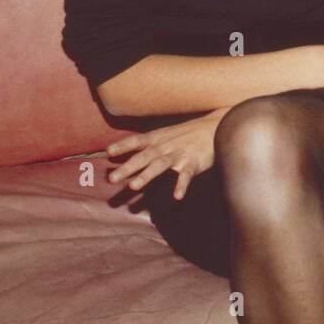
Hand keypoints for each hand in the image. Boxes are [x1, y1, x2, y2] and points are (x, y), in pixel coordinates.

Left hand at [105, 106, 228, 199]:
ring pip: (160, 165)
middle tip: (111, 179)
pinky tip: (176, 197)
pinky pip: (186, 176)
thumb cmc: (187, 133)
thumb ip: (147, 144)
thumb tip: (123, 151)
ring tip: (134, 186)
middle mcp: (166, 146)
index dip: (122, 146)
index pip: (137, 141)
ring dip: (146, 175)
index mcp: (158, 138)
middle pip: (144, 157)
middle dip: (127, 167)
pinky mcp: (194, 163)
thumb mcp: (165, 134)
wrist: (215, 126)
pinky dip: (181, 186)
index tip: (108, 152)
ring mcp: (179, 154)